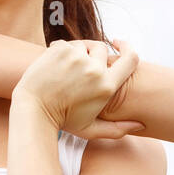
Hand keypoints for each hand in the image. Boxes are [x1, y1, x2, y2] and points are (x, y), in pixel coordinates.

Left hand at [14, 38, 144, 139]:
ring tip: (65, 71)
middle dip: (93, 56)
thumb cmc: (62, 122)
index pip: (131, 59)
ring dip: (77, 53)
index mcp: (107, 86)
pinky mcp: (60, 49)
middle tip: (78, 71)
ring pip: (83, 45)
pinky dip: (62, 52)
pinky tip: (55, 67)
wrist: (33, 111)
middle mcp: (94, 70)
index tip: (120, 44)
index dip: (128, 48)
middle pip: (102, 49)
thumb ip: (118, 129)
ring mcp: (76, 58)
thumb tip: (141, 125)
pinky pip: (67, 44)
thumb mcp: (91, 130)